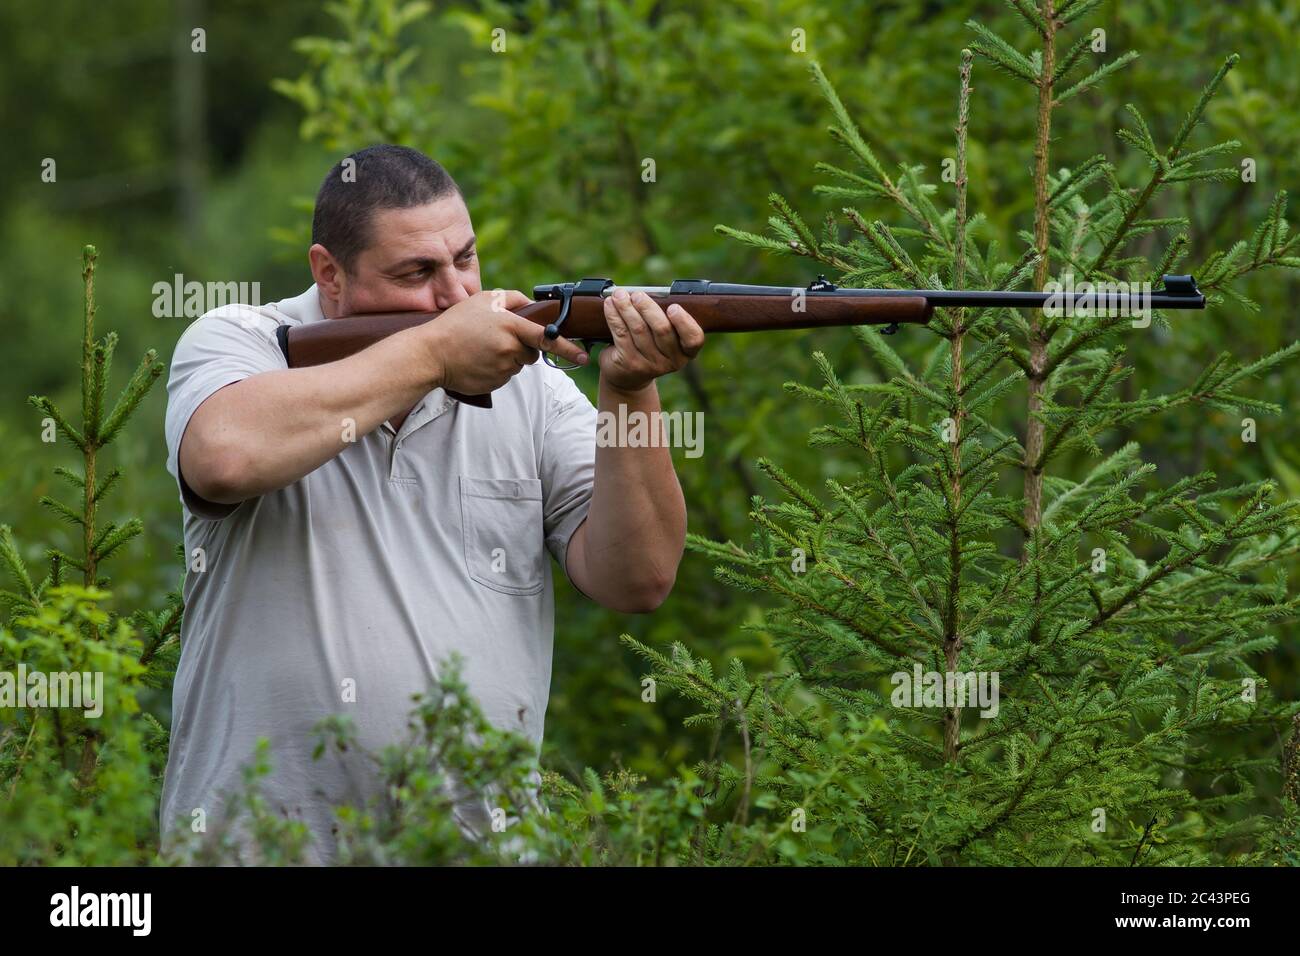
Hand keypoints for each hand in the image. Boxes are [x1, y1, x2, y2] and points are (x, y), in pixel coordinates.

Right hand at [421, 289, 588, 394]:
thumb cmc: (456, 324)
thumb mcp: (483, 299)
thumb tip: (533, 304)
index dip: (567, 348)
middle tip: (496, 339)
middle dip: (522, 347)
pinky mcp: (495, 383)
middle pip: (531, 352)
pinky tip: (479, 361)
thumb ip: (512, 298)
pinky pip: (505, 376)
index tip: (582, 357)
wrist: (431, 353)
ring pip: (518, 365)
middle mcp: (510, 349)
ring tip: (483, 349)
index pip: (546, 338)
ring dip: (508, 358)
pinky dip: (496, 369)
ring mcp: (503, 369)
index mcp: (511, 327)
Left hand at [599, 287, 704, 392]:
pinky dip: (614, 316)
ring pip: (639, 329)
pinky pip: (621, 334)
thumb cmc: (648, 347)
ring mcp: (650, 364)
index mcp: (685, 352)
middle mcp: (671, 361)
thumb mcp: (662, 337)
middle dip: (648, 308)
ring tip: (619, 295)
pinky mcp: (629, 363)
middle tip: (638, 295)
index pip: (694, 339)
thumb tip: (647, 293)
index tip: (673, 307)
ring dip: (627, 308)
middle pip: (662, 330)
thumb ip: (664, 318)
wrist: (628, 376)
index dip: (684, 322)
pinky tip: (610, 305)